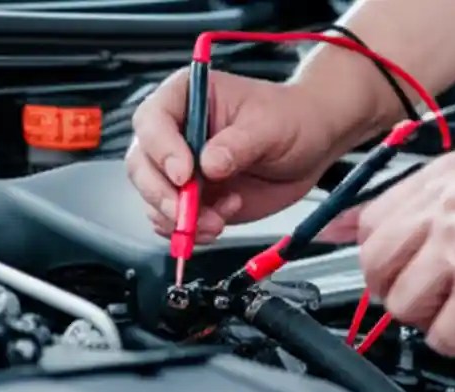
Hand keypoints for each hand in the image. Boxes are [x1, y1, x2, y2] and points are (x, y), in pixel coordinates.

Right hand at [127, 68, 349, 242]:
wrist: (311, 145)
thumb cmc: (291, 119)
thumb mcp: (270, 125)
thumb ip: (239, 144)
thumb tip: (209, 165)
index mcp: (186, 98)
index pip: (153, 121)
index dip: (162, 149)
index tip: (184, 173)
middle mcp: (176, 133)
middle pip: (142, 164)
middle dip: (160, 193)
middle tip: (186, 211)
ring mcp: (182, 169)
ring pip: (154, 197)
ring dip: (178, 218)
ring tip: (217, 220)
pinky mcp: (194, 198)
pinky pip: (174, 220)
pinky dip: (190, 231)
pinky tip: (220, 221)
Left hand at [344, 148, 454, 356]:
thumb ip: (430, 196)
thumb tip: (351, 220)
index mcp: (445, 180)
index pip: (371, 224)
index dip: (381, 256)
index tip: (392, 271)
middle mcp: (446, 213)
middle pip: (377, 268)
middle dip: (396, 290)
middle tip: (430, 297)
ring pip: (405, 306)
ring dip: (431, 318)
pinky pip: (443, 337)